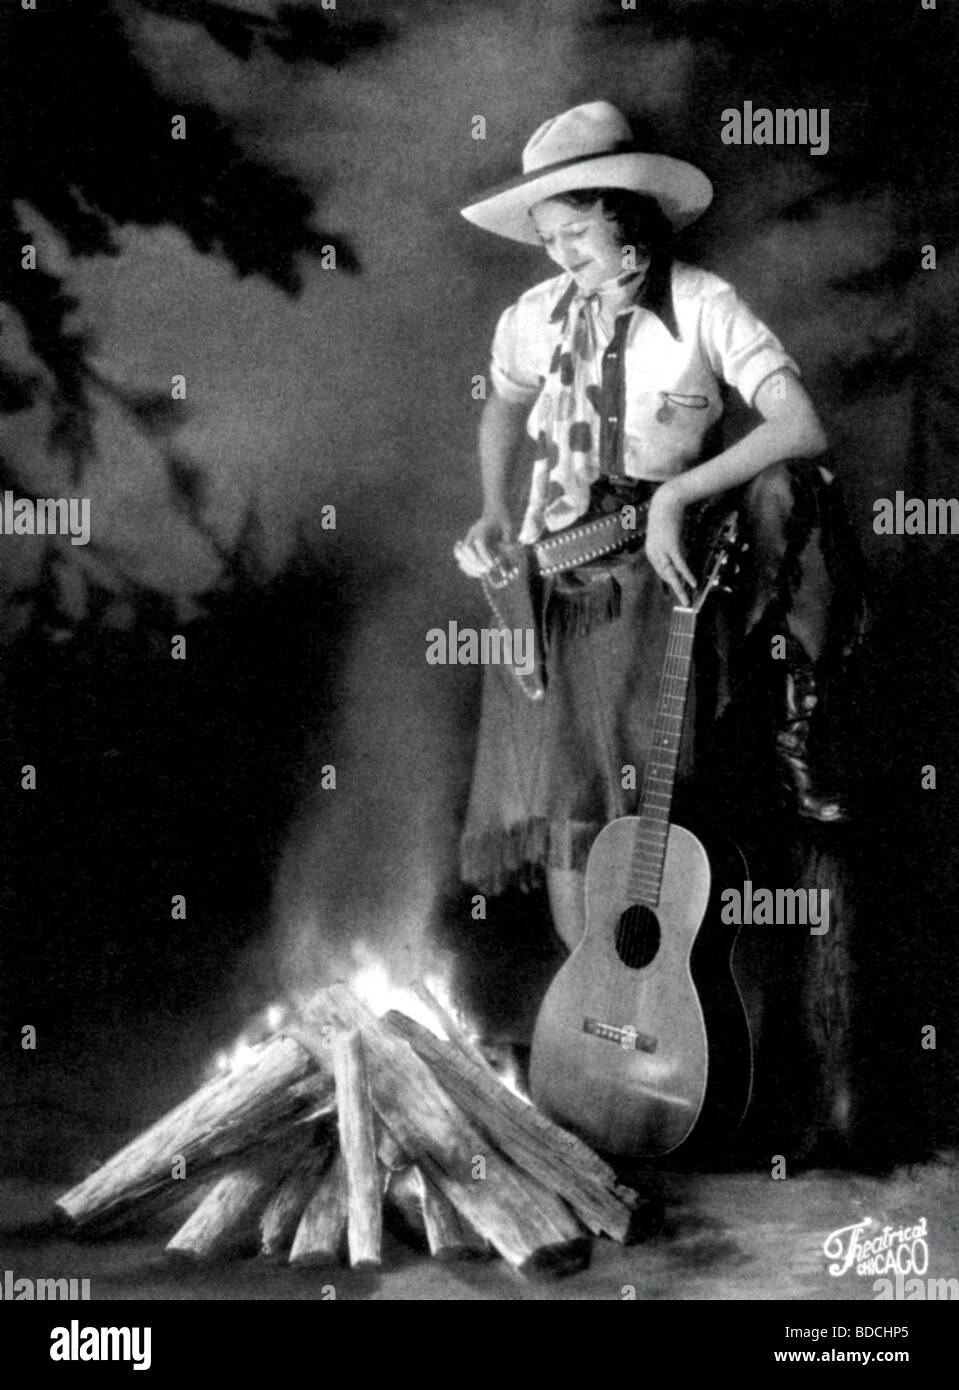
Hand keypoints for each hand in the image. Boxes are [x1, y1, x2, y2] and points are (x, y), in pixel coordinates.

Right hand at [453, 512, 511, 577]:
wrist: (493, 514)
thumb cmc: (502, 521)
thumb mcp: (508, 528)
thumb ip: (507, 540)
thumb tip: (506, 555)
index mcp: (483, 527)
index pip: (480, 542)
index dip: (484, 555)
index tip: (492, 565)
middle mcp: (472, 533)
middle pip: (467, 548)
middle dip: (476, 562)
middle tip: (487, 571)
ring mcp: (467, 539)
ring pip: (460, 554)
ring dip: (470, 566)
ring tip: (482, 574)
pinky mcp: (466, 546)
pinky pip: (461, 558)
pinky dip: (467, 567)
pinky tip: (478, 574)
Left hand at [645, 482, 696, 604]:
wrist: (666, 500)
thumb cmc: (666, 515)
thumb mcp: (665, 534)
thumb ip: (668, 546)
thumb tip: (676, 555)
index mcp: (651, 551)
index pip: (661, 571)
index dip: (671, 581)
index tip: (680, 589)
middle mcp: (654, 552)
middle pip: (666, 576)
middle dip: (676, 589)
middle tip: (685, 601)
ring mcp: (661, 549)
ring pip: (672, 573)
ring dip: (681, 586)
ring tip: (688, 598)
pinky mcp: (671, 544)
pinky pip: (680, 563)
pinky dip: (686, 573)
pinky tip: (692, 582)